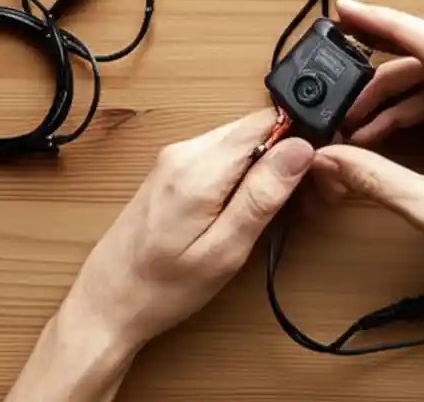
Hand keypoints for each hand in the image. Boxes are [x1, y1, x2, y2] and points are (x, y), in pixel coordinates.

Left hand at [9, 111, 314, 401]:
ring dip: (265, 171)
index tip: (315, 176)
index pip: (266, 121)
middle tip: (301, 204)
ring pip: (241, 143)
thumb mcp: (224, 250)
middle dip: (286, 159)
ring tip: (272, 215)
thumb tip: (298, 149)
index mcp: (198, 167)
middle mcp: (183, 151)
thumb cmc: (162, 287)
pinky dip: (242, 178)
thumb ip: (262, 195)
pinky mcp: (171, 170)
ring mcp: (174, 158)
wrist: (108, 302)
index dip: (300, 141)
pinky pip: (221, 157)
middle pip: (255, 129)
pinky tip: (244, 212)